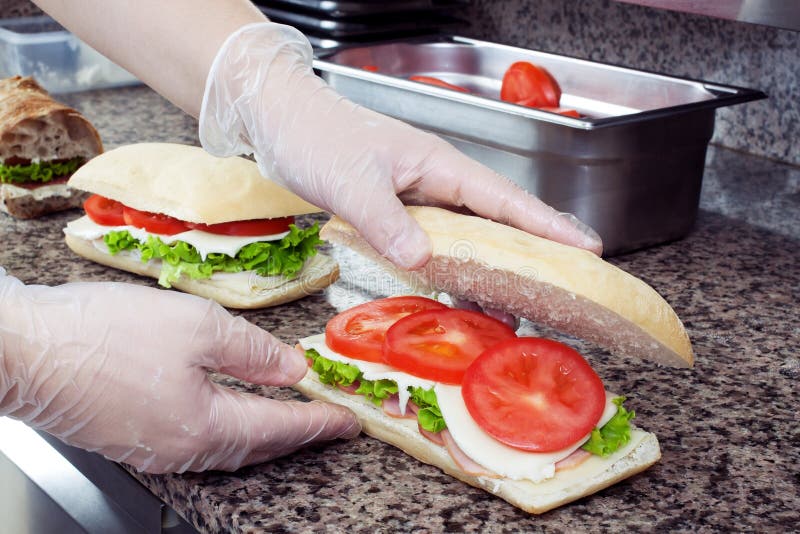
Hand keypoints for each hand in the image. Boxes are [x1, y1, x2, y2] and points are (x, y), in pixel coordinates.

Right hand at [0, 270, 358, 472]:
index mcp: (205, 426)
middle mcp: (182, 450)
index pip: (279, 429)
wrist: (23, 348)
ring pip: (227, 447)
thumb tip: (292, 370)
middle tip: (327, 422)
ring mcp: (154, 449)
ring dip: (263, 432)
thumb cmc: (103, 334)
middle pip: (256, 446)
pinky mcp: (132, 437)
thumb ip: (254, 351)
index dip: (318, 422)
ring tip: (290, 418)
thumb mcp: (198, 326)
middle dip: (297, 433)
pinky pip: (197, 440)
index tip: (347, 420)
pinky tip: (231, 411)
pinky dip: (228, 428)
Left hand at [199, 23, 602, 269]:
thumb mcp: (352, 182)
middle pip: (499, 221)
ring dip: (492, 270)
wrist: (282, 124)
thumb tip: (424, 260)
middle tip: (565, 289)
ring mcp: (421, 198)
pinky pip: (439, 245)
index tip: (586, 249)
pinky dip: (453, 270)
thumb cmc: (317, 137)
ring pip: (470, 237)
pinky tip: (458, 295)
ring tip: (515, 308)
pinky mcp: (401, 212)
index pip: (505, 199)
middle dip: (533, 253)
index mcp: (439, 165)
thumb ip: (387, 222)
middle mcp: (437, 182)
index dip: (547, 225)